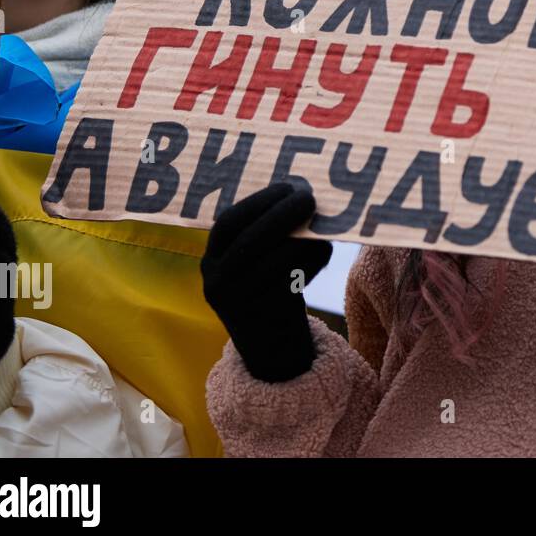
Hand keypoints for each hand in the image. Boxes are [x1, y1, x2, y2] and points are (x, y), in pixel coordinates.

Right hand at [201, 184, 331, 382]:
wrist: (271, 349)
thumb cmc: (270, 290)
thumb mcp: (257, 263)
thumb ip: (271, 234)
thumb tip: (305, 193)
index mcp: (211, 261)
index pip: (228, 223)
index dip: (258, 201)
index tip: (286, 186)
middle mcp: (216, 281)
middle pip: (248, 240)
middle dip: (281, 214)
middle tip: (308, 198)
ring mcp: (237, 302)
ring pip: (274, 261)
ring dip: (302, 238)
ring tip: (322, 226)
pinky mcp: (264, 317)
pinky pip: (291, 282)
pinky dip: (311, 262)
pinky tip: (324, 251)